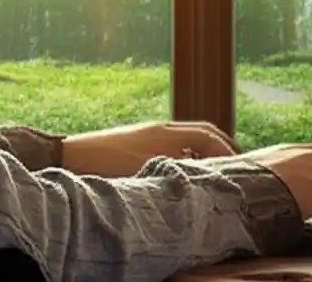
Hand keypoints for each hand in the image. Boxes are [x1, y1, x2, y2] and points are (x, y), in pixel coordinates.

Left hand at [62, 121, 239, 177]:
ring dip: (203, 151)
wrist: (69, 156)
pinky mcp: (138, 141)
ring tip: (213, 170)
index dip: (229, 152)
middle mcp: (162, 129)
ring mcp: (149, 133)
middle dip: (222, 147)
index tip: (242, 167)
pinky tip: (182, 172)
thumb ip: (177, 174)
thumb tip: (202, 181)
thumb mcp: (147, 171)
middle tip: (236, 164)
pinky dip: (186, 154)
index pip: (210, 137)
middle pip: (203, 133)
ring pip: (187, 138)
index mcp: (168, 133)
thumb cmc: (108, 163)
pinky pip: (172, 143)